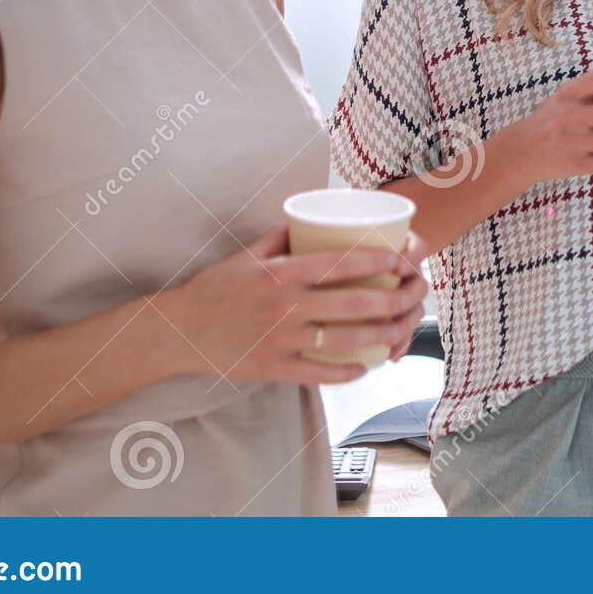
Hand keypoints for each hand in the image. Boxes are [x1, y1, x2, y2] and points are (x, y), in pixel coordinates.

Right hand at [158, 225, 429, 386]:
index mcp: (281, 273)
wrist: (179, 330)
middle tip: (413, 294)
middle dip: (393, 300)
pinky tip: (366, 366)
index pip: (341, 263)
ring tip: (401, 329)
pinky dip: (346, 372)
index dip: (378, 261)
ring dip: (381, 336)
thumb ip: (285, 236)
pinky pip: (318, 374)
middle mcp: (285, 306)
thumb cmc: (217, 287)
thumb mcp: (249, 253)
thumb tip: (319, 220)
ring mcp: (280, 340)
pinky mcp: (273, 368)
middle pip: (353, 304)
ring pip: (344, 340)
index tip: (402, 260)